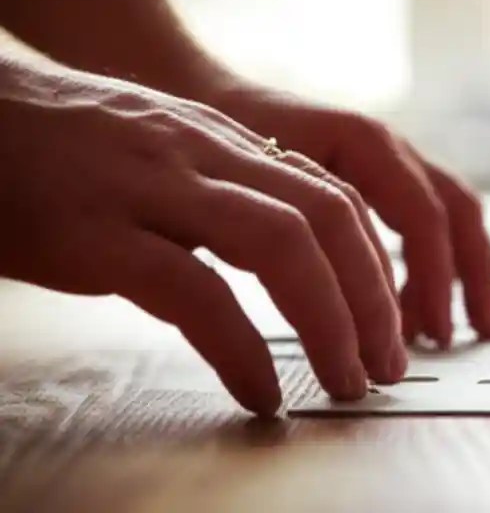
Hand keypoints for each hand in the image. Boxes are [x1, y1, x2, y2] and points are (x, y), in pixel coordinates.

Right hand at [0, 59, 406, 413]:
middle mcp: (200, 153)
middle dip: (375, 297)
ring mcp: (148, 188)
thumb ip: (221, 191)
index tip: (394, 323)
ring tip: (348, 381)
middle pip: (328, 218)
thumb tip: (288, 259)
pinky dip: (242, 348)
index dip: (377, 266)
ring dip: (332, 321)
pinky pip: (194, 292)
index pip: (335, 198)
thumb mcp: (157, 153)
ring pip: (281, 245)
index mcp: (221, 140)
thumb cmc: (55, 146)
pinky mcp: (93, 232)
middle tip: (388, 364)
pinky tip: (261, 389)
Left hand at [208, 82, 489, 346]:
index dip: (431, 281)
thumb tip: (330, 308)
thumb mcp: (251, 180)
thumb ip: (302, 233)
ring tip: (444, 333)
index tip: (424, 335)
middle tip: (464, 338)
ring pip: (447, 217)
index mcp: (364, 143)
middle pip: (456, 213)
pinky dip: (425, 268)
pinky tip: (404, 311)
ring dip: (455, 275)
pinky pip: (419, 223)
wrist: (189, 86)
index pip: (425, 217)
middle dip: (468, 278)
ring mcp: (383, 161)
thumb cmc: (213, 131)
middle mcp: (386, 148)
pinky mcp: (368, 178)